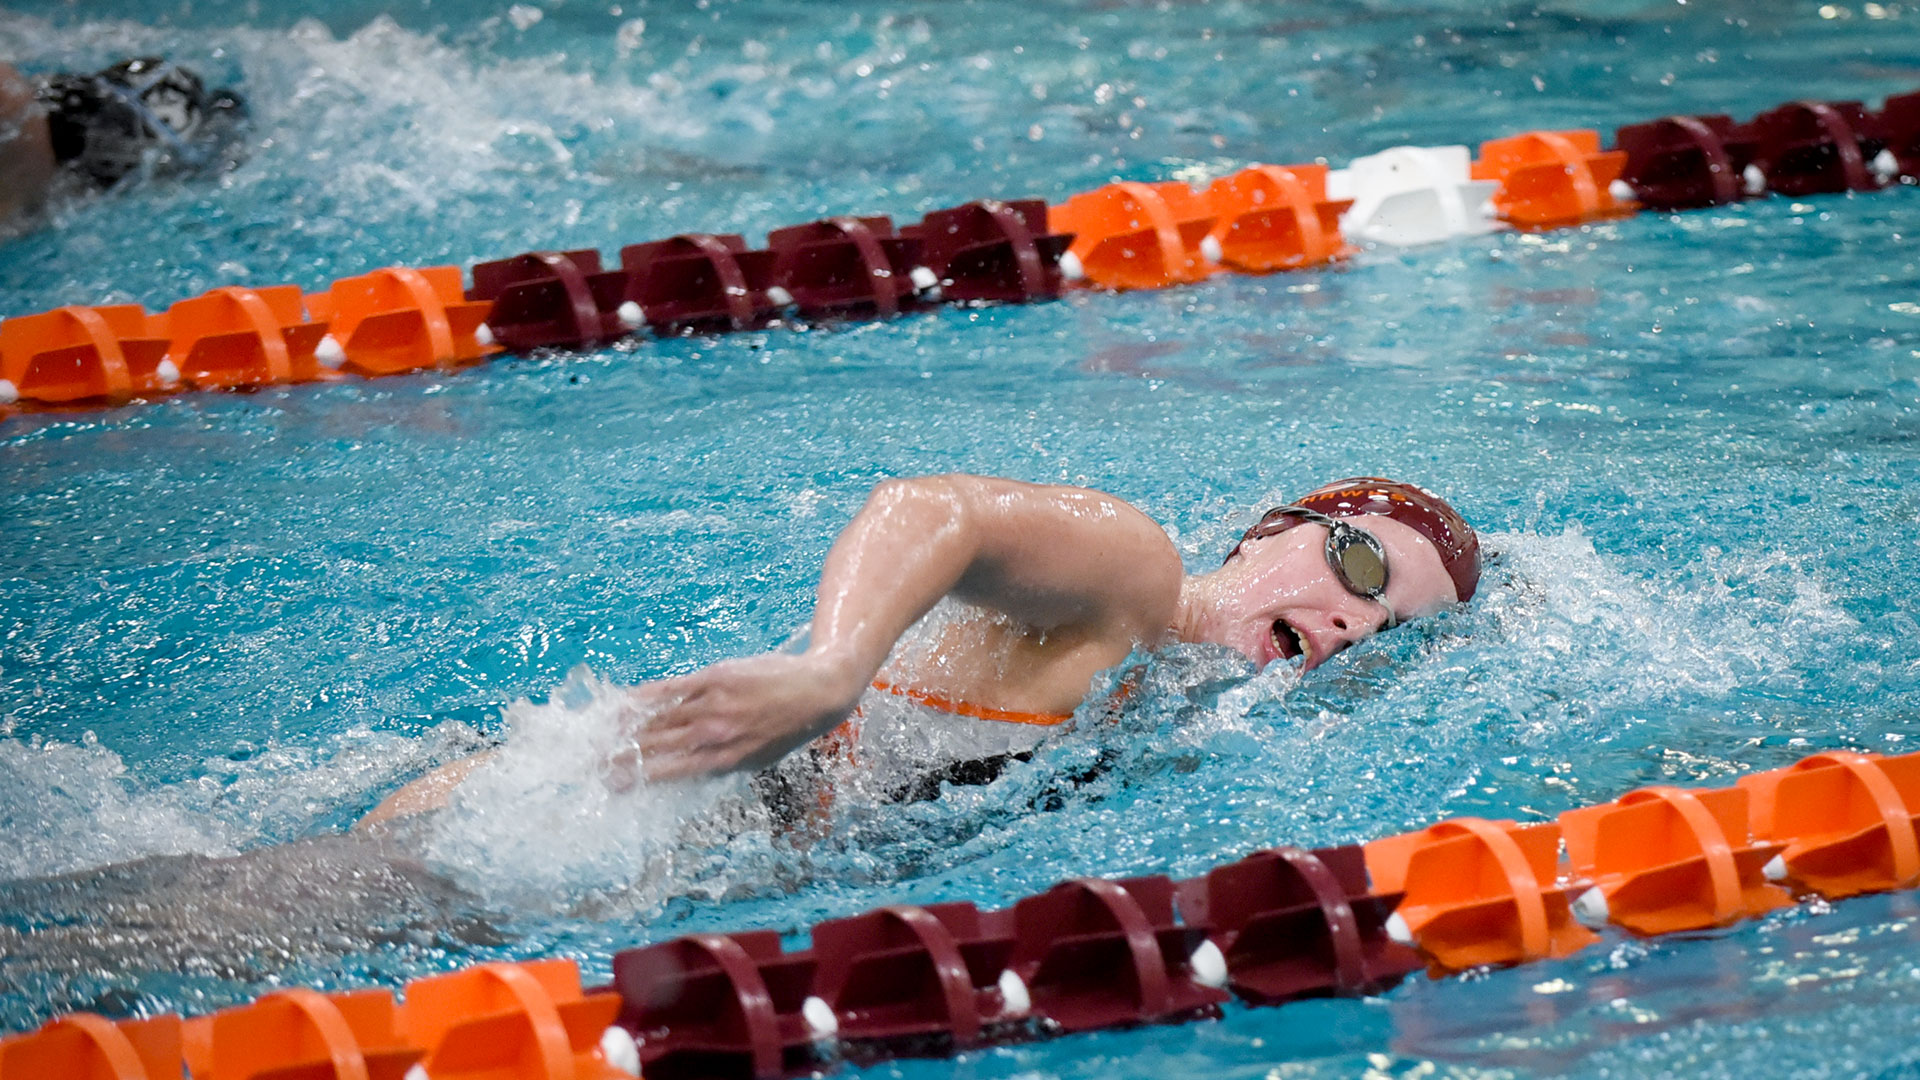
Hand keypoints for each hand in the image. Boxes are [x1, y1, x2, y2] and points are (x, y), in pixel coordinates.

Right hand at [622, 651, 865, 782]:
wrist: (816, 691)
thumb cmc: (787, 730)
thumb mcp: (756, 760)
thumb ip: (719, 764)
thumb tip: (685, 772)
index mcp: (723, 761)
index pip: (668, 773)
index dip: (636, 779)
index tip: (611, 786)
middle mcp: (713, 736)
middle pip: (655, 747)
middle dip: (620, 757)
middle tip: (592, 765)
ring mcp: (711, 706)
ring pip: (657, 719)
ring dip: (623, 728)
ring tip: (598, 736)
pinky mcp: (712, 679)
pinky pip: (669, 690)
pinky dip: (643, 698)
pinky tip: (622, 703)